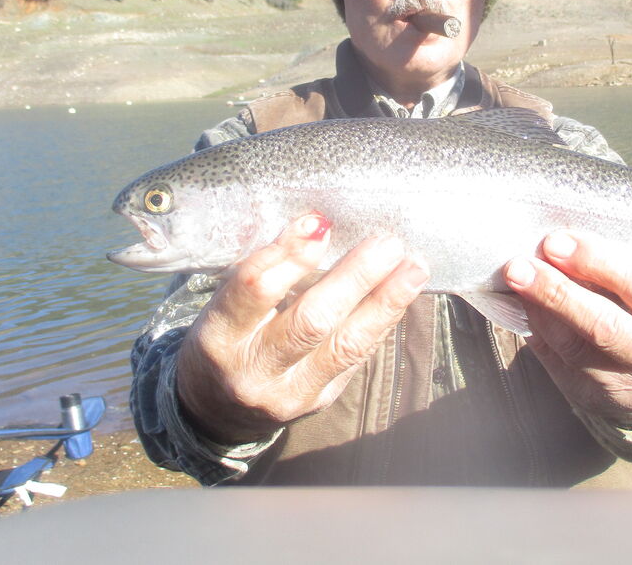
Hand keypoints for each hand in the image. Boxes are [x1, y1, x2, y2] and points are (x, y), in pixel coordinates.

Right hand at [175, 213, 428, 444]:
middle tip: (387, 242)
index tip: (321, 222)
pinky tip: (402, 293)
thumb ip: (262, 271)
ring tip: (414, 267)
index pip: (254, 292)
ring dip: (386, 301)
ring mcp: (289, 394)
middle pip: (310, 321)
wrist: (218, 410)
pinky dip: (381, 321)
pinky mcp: (319, 402)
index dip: (289, 255)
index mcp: (218, 337)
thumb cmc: (226, 336)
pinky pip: (357, 359)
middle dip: (355, 277)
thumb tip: (318, 225)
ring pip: (346, 345)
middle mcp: (253, 372)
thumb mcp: (224, 303)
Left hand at [503, 230, 631, 426]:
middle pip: (604, 326)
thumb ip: (622, 269)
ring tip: (517, 278)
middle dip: (558, 291)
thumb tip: (564, 240)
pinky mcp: (592, 400)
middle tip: (522, 265)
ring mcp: (627, 388)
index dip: (596, 261)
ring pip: (573, 346)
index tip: (558, 241)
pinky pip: (555, 361)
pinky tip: (522, 304)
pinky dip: (535, 328)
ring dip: (538, 308)